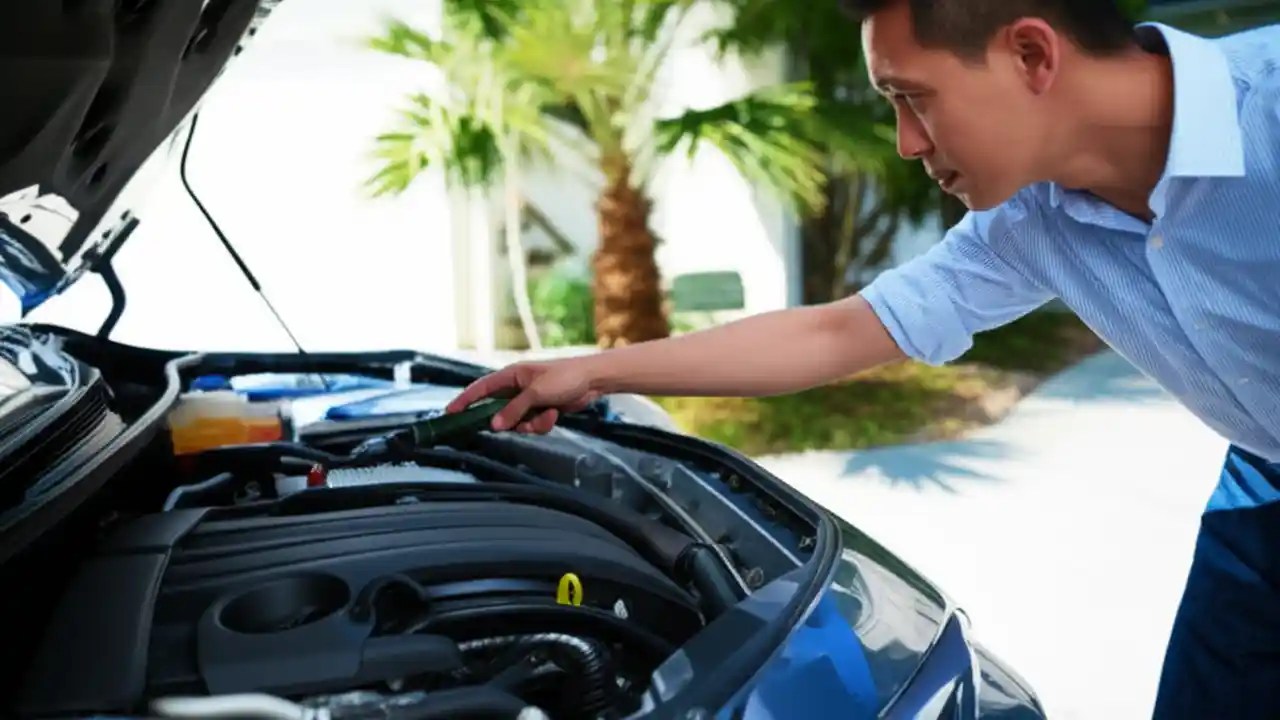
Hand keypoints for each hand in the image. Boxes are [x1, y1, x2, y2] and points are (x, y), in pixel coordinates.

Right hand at [445, 359, 601, 433]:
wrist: (592, 381)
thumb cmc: (564, 378)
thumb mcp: (536, 393)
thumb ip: (514, 410)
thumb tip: (494, 425)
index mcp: (512, 376)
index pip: (482, 388)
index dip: (465, 400)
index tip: (450, 412)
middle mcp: (517, 388)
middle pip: (499, 411)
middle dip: (507, 421)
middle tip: (512, 425)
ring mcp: (529, 400)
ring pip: (517, 422)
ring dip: (531, 424)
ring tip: (547, 414)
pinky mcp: (541, 410)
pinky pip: (532, 425)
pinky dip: (542, 423)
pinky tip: (554, 414)